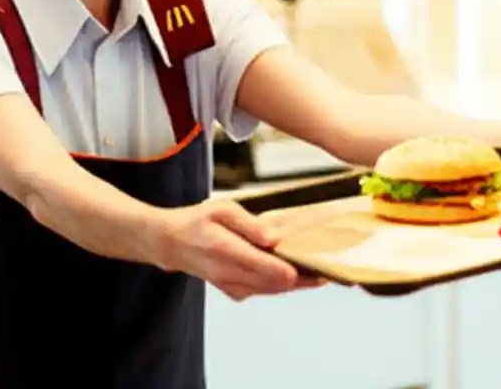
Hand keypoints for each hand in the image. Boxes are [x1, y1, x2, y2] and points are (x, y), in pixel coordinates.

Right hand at [155, 199, 322, 300]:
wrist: (172, 244)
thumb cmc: (199, 220)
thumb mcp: (222, 209)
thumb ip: (249, 223)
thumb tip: (273, 238)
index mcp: (225, 249)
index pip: (268, 268)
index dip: (295, 272)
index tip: (319, 269)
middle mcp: (227, 272)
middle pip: (275, 284)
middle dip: (302, 279)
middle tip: (328, 271)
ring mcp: (229, 285)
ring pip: (271, 290)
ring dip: (295, 284)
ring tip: (318, 273)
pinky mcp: (233, 291)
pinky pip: (262, 291)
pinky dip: (280, 284)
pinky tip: (296, 274)